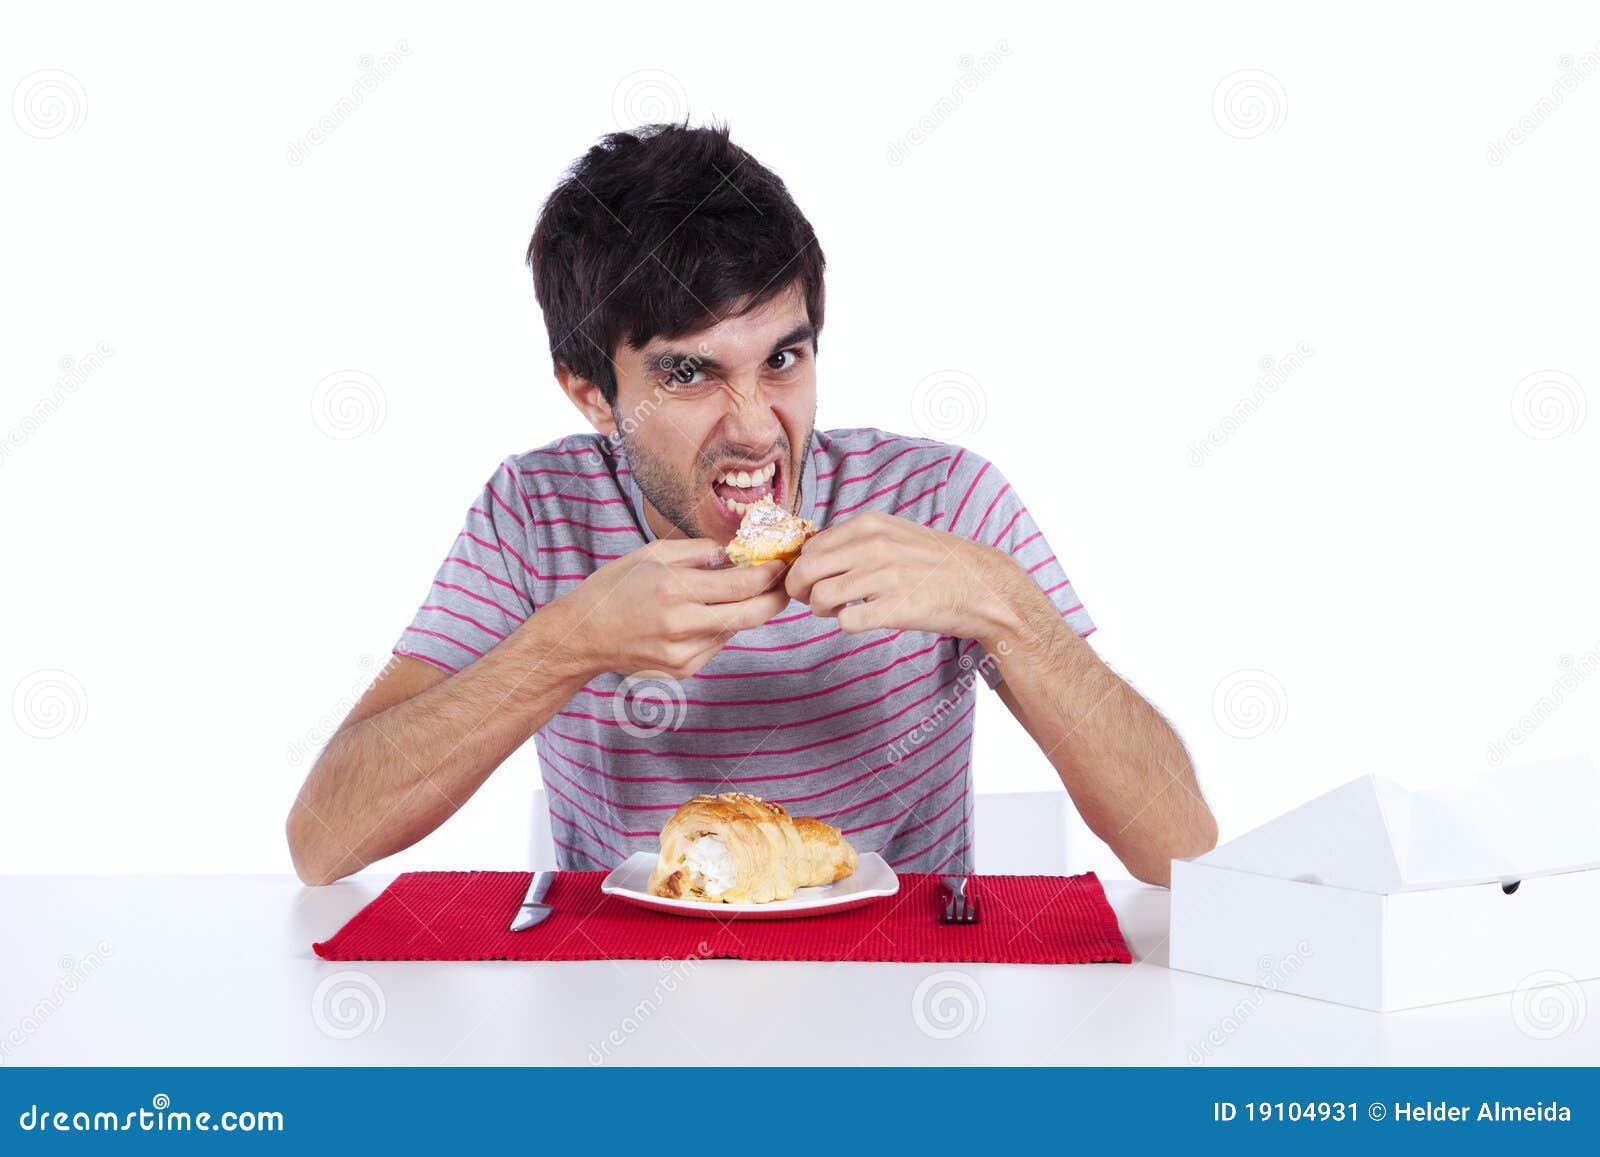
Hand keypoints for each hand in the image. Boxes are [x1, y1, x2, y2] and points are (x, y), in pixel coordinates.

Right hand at [559, 538, 790, 678]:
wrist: (583, 635)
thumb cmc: (615, 587)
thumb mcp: (653, 554)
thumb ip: (699, 551)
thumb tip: (737, 553)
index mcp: (674, 590)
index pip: (741, 583)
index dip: (769, 574)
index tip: (781, 563)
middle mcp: (681, 625)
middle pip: (751, 614)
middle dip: (776, 598)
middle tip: (787, 584)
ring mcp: (682, 653)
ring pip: (736, 630)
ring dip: (750, 611)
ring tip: (753, 592)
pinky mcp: (682, 669)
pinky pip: (717, 644)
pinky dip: (723, 627)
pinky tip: (711, 614)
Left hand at [784, 512, 1026, 640]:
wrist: (980, 585)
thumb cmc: (935, 563)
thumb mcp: (895, 534)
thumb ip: (856, 540)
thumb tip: (814, 554)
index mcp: (869, 525)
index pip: (810, 546)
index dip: (804, 567)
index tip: (814, 579)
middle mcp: (873, 546)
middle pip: (805, 570)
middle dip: (800, 590)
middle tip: (812, 600)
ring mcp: (883, 577)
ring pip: (819, 597)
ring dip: (822, 610)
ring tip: (840, 611)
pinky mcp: (894, 608)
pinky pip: (845, 622)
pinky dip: (847, 625)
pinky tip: (863, 620)